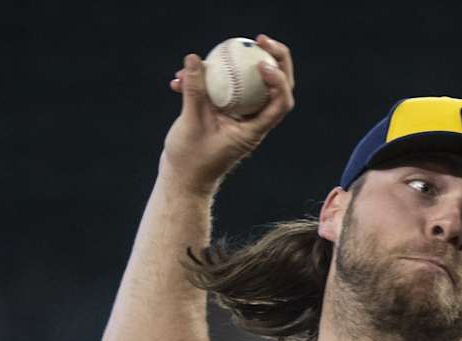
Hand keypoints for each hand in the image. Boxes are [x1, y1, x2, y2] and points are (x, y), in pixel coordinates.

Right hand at [161, 34, 296, 191]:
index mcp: (253, 131)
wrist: (183, 179)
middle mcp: (251, 122)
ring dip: (241, 63)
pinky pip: (221, 89)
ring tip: (231, 44)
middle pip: (274, 87)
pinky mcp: (222, 113)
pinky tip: (182, 75)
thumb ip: (195, 91)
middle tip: (260, 39)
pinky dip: (206, 79)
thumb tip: (194, 59)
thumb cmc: (191, 161)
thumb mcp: (191, 124)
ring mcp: (238, 117)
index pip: (279, 104)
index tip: (262, 63)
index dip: (278, 81)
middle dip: (273, 60)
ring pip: (249, 84)